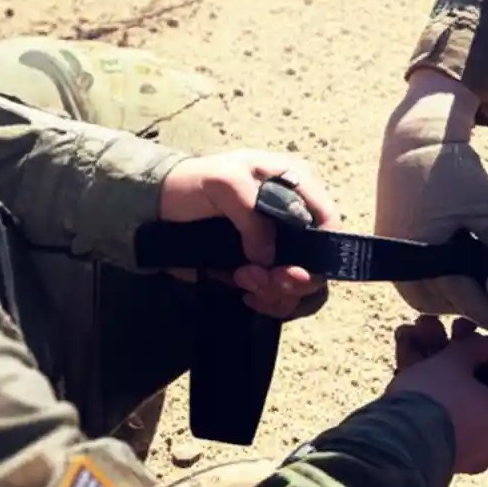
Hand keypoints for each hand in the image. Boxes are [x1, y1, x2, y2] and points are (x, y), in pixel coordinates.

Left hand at [159, 149, 338, 319]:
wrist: (159, 209)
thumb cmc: (193, 184)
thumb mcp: (224, 183)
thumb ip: (252, 215)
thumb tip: (269, 257)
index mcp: (297, 184)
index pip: (328, 221)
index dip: (320, 250)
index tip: (291, 270)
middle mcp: (297, 217)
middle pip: (320, 261)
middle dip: (293, 279)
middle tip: (261, 280)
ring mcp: (282, 247)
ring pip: (304, 286)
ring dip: (277, 293)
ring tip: (243, 281)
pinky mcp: (266, 271)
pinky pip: (285, 298)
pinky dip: (270, 303)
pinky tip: (245, 293)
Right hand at [375, 70, 487, 334]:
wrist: (415, 144)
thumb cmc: (448, 172)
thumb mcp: (482, 208)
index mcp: (416, 265)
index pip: (462, 299)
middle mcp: (403, 276)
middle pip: (454, 303)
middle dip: (487, 298)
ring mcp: (400, 271)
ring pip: (447, 294)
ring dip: (474, 288)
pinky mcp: (405, 262)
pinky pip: (438, 280)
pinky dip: (461, 276)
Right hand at [387, 316, 487, 474]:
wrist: (396, 442)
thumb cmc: (439, 400)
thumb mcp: (456, 362)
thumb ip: (474, 348)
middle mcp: (487, 439)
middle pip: (475, 385)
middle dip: (456, 351)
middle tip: (448, 327)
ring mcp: (457, 446)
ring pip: (448, 393)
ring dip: (432, 358)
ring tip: (418, 327)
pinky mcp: (428, 447)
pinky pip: (430, 408)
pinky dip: (418, 379)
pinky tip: (404, 343)